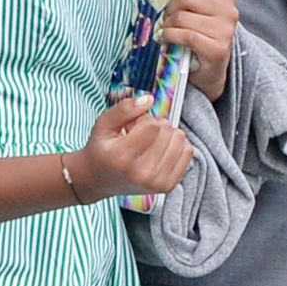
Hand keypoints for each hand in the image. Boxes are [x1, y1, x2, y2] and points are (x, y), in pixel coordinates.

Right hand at [69, 95, 192, 201]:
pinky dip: (176, 146)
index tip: (132, 127)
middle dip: (155, 126)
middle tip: (139, 137)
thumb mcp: (103, 124)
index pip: (152, 125)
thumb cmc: (101, 150)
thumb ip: (124, 108)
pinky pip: (188, 152)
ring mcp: (156, 182)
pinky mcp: (168, 186)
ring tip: (149, 144)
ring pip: (180, 140)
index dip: (144, 119)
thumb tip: (149, 99)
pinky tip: (160, 151)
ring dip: (167, 135)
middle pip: (167, 131)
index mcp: (122, 157)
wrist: (99, 180)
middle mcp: (141, 173)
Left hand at [162, 0, 236, 101]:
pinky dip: (170, 36)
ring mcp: (225, 30)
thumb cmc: (205, 31)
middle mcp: (229, 10)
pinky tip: (168, 39)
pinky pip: (185, 34)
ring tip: (169, 29)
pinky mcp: (217, 49)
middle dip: (171, 6)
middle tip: (170, 15)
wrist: (211, 69)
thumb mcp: (208, 1)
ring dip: (168, 24)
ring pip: (182, 16)